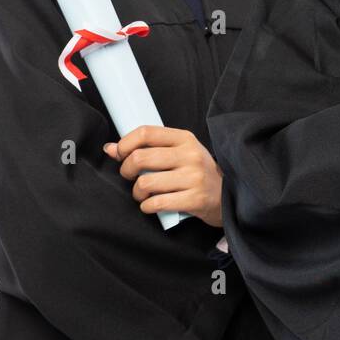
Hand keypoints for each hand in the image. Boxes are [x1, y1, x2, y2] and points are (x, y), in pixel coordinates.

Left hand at [104, 125, 223, 227]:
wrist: (228, 196)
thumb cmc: (197, 173)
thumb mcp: (179, 153)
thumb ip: (149, 148)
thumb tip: (111, 148)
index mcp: (185, 139)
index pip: (146, 132)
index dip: (125, 143)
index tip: (120, 154)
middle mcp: (190, 155)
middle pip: (140, 158)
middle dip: (127, 170)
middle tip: (130, 176)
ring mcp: (193, 177)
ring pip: (145, 183)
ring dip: (137, 192)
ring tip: (142, 194)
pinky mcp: (195, 199)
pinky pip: (157, 203)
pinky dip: (147, 207)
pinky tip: (151, 205)